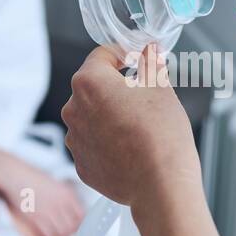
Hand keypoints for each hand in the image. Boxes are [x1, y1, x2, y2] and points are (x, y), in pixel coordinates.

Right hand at [0, 155, 85, 235]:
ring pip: (63, 233)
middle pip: (73, 227)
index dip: (79, 224)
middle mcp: (60, 203)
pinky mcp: (35, 218)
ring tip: (56, 235)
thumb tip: (72, 214)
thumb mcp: (56, 184)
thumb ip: (65, 199)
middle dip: (70, 233)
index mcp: (67, 194)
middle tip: (65, 233)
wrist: (14, 175)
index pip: (82, 216)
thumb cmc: (33, 179)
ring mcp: (48, 211)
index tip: (74, 226)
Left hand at [62, 43, 200, 208]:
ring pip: (92, 116)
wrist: (160, 184)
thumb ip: (150, 63)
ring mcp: (75, 139)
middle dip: (117, 87)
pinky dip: (108, 141)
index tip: (137, 59)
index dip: (123, 54)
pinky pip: (93, 143)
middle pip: (94, 87)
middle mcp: (73, 109)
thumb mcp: (161, 88)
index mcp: (89, 83)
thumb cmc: (161, 136)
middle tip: (144, 96)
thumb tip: (150, 51)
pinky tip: (130, 147)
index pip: (102, 55)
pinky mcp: (81, 164)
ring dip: (110, 115)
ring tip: (139, 127)